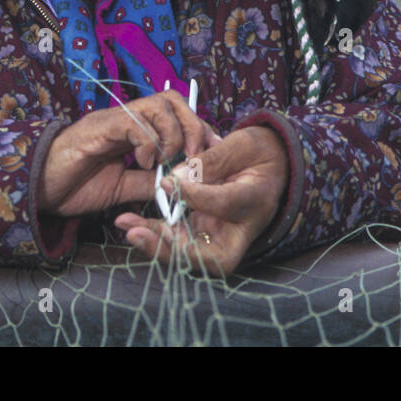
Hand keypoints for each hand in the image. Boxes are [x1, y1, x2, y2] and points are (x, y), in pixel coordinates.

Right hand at [37, 90, 217, 217]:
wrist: (36, 188)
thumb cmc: (72, 186)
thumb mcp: (120, 188)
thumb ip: (146, 182)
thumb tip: (176, 184)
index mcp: (134, 130)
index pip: (176, 113)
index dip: (199, 128)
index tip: (212, 151)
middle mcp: (127, 118)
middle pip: (172, 99)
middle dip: (194, 125)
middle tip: (196, 155)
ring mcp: (113, 120)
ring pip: (159, 105)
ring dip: (174, 133)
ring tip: (169, 159)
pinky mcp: (100, 127)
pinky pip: (135, 122)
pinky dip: (148, 141)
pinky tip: (145, 162)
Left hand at [114, 124, 288, 275]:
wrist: (272, 166)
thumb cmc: (259, 152)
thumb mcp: (242, 144)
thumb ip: (212, 160)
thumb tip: (177, 175)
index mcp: (255, 201)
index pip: (225, 205)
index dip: (196, 197)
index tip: (169, 182)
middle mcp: (239, 229)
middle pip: (209, 257)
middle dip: (172, 249)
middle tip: (140, 233)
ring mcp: (220, 235)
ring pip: (188, 255)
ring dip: (155, 244)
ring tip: (128, 227)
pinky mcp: (204, 233)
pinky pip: (178, 241)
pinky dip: (154, 235)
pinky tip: (130, 224)